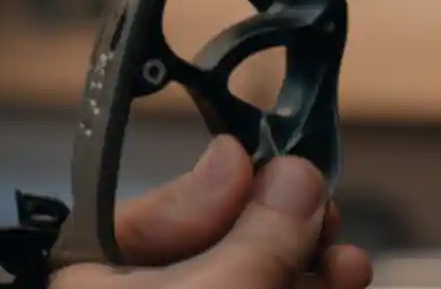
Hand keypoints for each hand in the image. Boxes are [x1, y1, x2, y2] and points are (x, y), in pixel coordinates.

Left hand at [51, 135, 372, 287]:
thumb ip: (254, 239)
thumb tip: (289, 174)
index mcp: (94, 279)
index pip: (159, 213)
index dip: (225, 187)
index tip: (280, 163)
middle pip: (216, 243)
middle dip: (279, 223)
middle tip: (321, 203)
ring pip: (252, 275)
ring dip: (307, 258)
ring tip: (346, 251)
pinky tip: (342, 275)